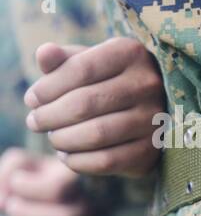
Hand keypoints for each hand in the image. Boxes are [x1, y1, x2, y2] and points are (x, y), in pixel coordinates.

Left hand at [0, 148, 93, 215]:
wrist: (40, 201)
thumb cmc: (30, 177)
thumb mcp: (21, 164)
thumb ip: (12, 170)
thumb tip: (3, 200)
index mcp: (75, 184)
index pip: (58, 190)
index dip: (29, 187)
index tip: (16, 181)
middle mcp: (82, 212)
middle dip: (25, 215)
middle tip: (11, 206)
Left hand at [24, 37, 164, 176]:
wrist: (146, 113)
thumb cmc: (106, 81)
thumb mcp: (85, 63)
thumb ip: (62, 59)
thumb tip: (44, 54)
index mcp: (131, 54)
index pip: (81, 69)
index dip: (48, 87)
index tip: (31, 100)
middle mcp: (149, 84)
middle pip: (85, 103)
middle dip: (50, 116)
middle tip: (35, 122)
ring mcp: (154, 119)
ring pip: (96, 134)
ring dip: (63, 140)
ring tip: (53, 137)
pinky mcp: (152, 149)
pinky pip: (108, 160)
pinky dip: (79, 161)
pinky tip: (68, 155)